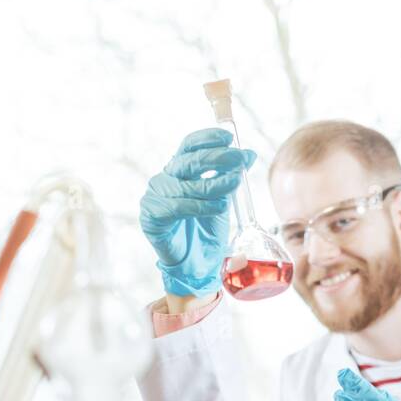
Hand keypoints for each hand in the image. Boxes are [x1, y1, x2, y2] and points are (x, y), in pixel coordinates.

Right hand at [139, 128, 255, 297]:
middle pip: (189, 161)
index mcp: (179, 171)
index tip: (229, 137)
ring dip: (214, 184)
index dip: (208, 138)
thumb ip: (229, 179)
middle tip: (240, 159)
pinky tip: (219, 206)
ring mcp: (156, 196)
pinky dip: (200, 206)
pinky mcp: (152, 216)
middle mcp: (165, 179)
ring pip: (187, 185)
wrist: (196, 263)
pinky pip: (177, 207)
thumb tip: (248, 156)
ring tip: (235, 183)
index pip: (189, 146)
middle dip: (218, 158)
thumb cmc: (206, 230)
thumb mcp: (222, 199)